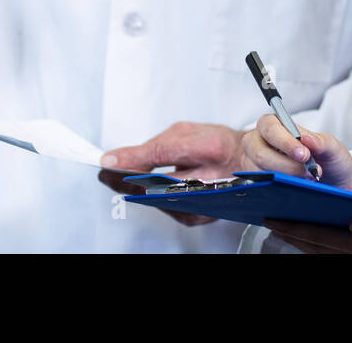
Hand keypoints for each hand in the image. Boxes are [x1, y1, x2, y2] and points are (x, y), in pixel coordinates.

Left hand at [99, 122, 246, 225]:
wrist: (244, 164)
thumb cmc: (219, 145)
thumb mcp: (184, 134)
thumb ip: (151, 148)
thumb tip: (116, 159)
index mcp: (208, 152)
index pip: (159, 159)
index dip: (130, 161)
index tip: (107, 162)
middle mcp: (208, 183)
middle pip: (154, 187)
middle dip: (126, 180)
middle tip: (108, 173)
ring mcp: (202, 204)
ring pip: (157, 200)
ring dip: (135, 189)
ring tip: (118, 177)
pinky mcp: (197, 217)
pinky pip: (165, 208)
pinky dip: (151, 197)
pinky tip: (142, 187)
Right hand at [242, 115, 351, 190]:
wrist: (334, 183)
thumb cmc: (327, 159)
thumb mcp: (332, 147)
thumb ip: (322, 142)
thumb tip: (307, 140)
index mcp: (273, 125)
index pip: (271, 129)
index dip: (285, 142)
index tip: (304, 155)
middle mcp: (259, 142)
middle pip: (260, 154)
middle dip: (286, 165)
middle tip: (309, 172)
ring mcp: (255, 164)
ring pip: (260, 173)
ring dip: (285, 179)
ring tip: (307, 180)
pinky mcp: (258, 183)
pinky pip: (262, 188)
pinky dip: (279, 190)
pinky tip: (295, 189)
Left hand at [263, 218, 351, 253]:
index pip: (325, 239)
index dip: (298, 229)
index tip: (274, 219)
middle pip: (319, 247)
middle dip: (293, 234)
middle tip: (268, 221)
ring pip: (326, 254)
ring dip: (303, 242)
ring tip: (284, 229)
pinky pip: (338, 256)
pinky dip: (322, 248)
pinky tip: (314, 242)